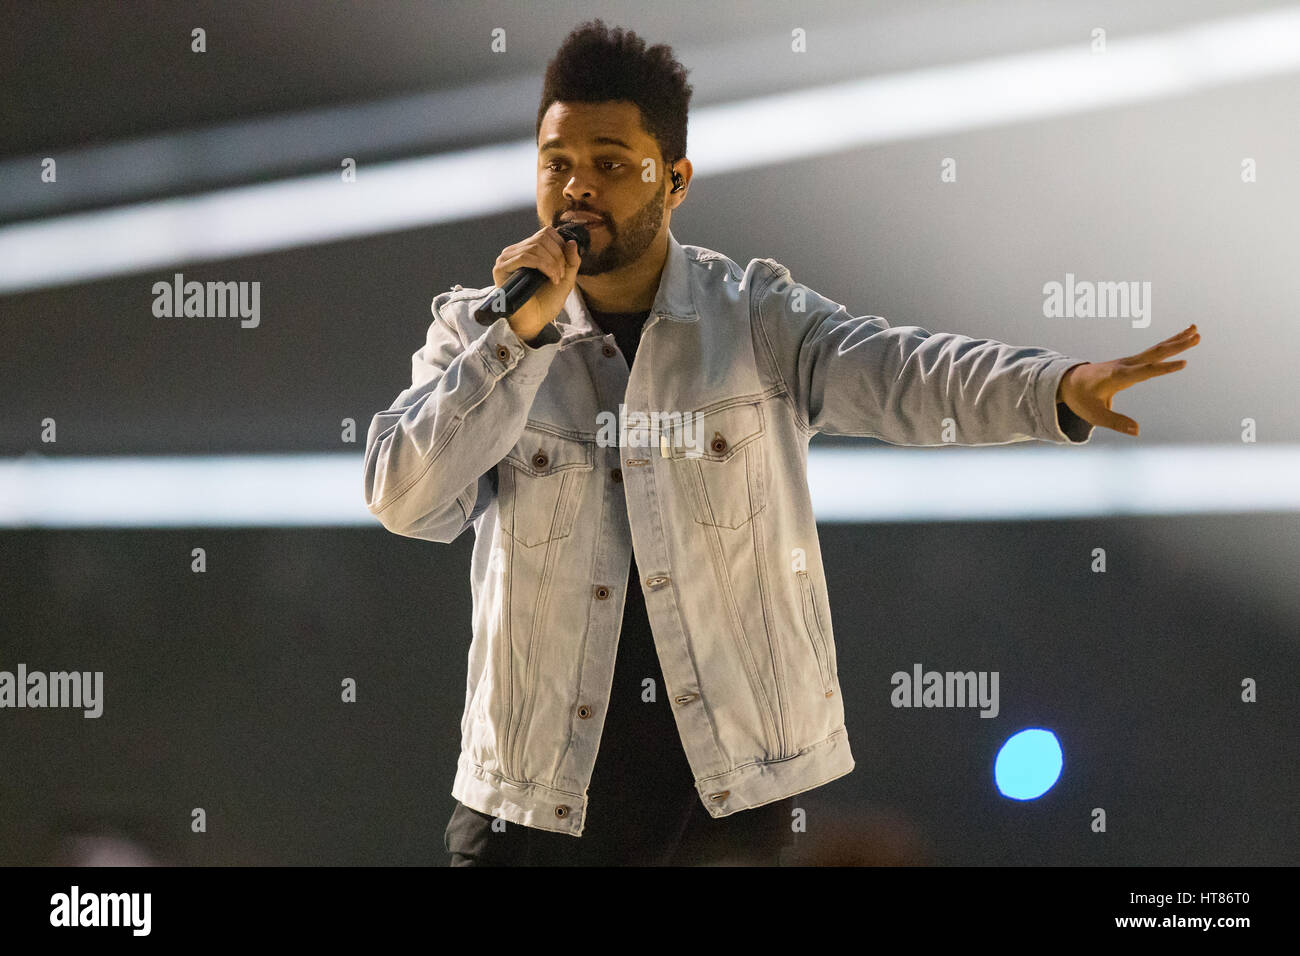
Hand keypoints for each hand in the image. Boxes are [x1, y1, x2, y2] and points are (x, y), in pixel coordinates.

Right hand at [490, 226, 581, 341]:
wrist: (534, 322)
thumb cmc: (546, 302)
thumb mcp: (565, 279)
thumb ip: (571, 261)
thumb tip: (572, 242)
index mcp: (528, 250)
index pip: (546, 232)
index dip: (561, 245)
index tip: (565, 266)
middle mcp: (516, 251)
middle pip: (542, 238)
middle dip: (558, 256)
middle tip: (561, 275)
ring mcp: (507, 259)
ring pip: (535, 247)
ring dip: (552, 263)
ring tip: (556, 279)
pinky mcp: (501, 268)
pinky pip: (525, 257)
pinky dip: (543, 266)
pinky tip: (550, 279)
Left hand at [1056, 324, 1200, 435]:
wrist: (1068, 382)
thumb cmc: (1081, 399)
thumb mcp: (1094, 415)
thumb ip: (1115, 422)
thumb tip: (1137, 431)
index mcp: (1117, 377)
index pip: (1144, 371)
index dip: (1164, 368)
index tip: (1183, 363)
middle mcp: (1125, 365)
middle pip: (1154, 354)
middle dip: (1175, 346)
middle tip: (1197, 337)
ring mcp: (1128, 362)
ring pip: (1155, 349)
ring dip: (1176, 340)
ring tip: (1196, 331)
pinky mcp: (1131, 362)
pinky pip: (1152, 351)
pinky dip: (1168, 343)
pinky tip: (1182, 337)